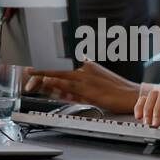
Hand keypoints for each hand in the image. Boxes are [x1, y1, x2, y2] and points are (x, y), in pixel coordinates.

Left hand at [25, 60, 140, 112]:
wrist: (132, 95)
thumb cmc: (117, 89)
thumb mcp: (100, 76)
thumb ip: (86, 73)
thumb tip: (76, 69)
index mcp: (88, 66)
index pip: (64, 64)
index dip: (49, 65)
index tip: (37, 66)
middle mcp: (85, 70)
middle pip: (59, 68)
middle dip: (42, 69)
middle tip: (28, 70)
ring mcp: (86, 80)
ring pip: (61, 76)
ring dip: (45, 75)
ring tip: (31, 74)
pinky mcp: (88, 91)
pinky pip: (69, 86)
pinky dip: (57, 83)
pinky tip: (47, 82)